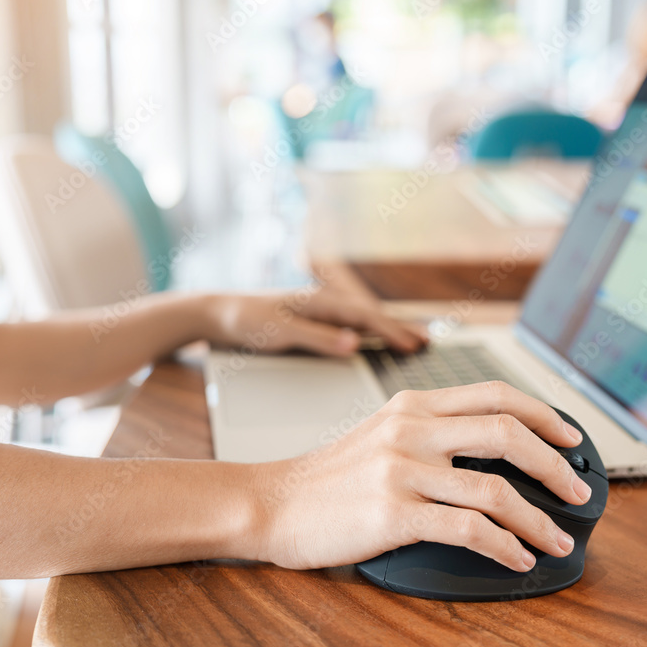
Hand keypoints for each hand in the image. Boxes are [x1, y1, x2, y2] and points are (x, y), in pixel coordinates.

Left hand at [206, 286, 426, 355]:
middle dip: (398, 329)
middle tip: (428, 342)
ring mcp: (318, 310)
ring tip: (412, 339)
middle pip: (369, 315)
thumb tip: (355, 343)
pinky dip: (369, 331)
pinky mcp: (311, 319)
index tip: (415, 345)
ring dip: (387, 330)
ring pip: (361, 320)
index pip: (365, 317)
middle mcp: (323, 302)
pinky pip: (349, 325)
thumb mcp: (280, 333)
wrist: (218, 313)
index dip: (392, 331)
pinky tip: (375, 339)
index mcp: (320, 301)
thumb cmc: (246, 321)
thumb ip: (318, 338)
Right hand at [251, 382, 592, 571]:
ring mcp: (401, 470)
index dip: (543, 413)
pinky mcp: (393, 513)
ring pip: (495, 488)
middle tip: (577, 490)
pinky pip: (468, 528)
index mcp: (412, 406)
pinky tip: (516, 558)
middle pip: (506, 433)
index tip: (571, 436)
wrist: (271, 503)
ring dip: (538, 519)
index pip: (495, 394)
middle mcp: (411, 430)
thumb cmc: (325, 477)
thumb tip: (489, 454)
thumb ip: (429, 432)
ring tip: (557, 539)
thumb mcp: (379, 434)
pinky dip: (504, 546)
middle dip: (555, 464)